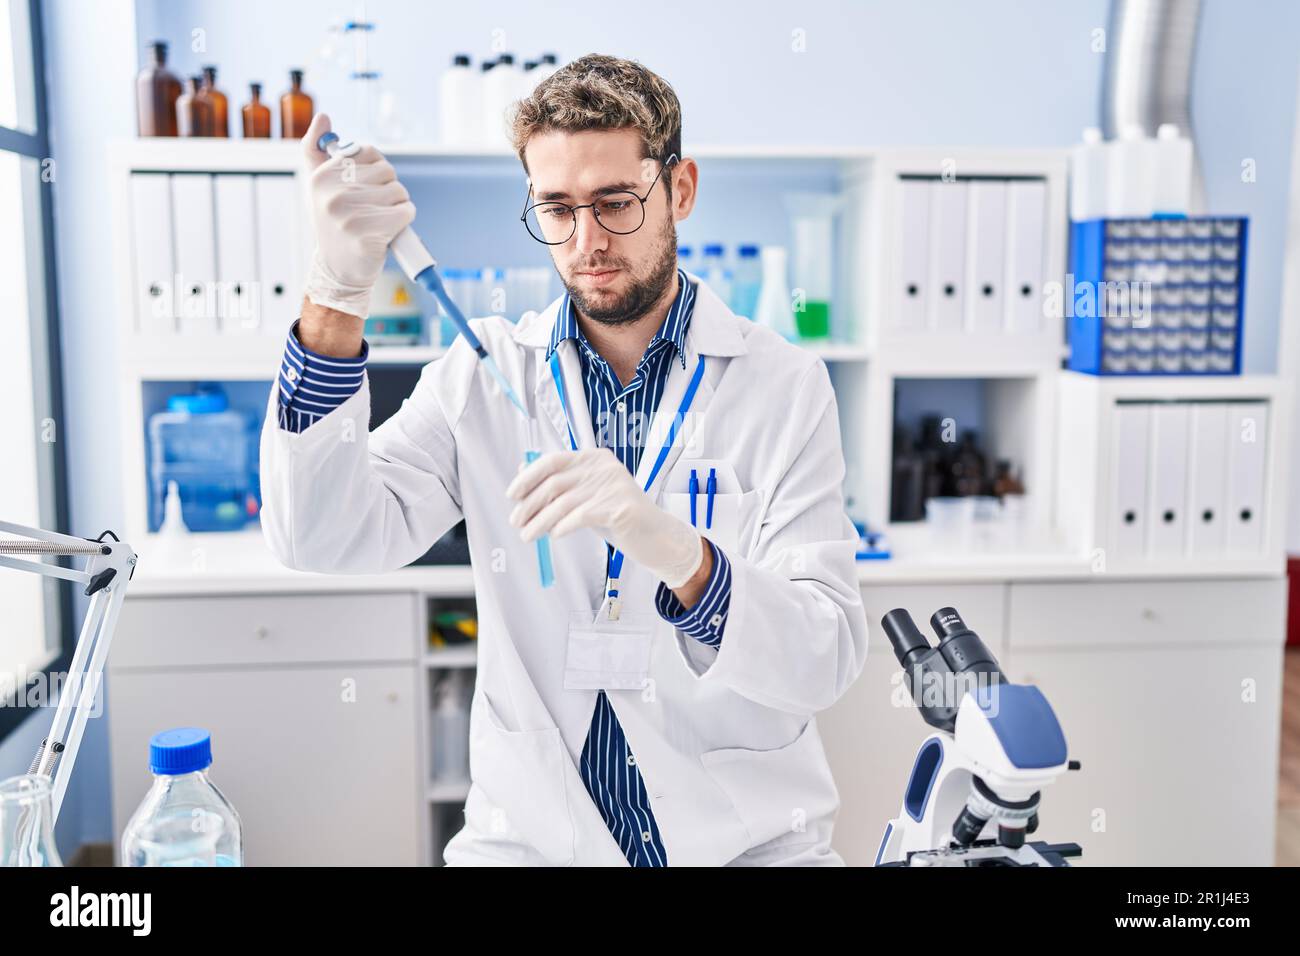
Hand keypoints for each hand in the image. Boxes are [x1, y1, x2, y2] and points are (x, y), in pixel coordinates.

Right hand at [300, 112, 415, 318]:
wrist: (339, 270)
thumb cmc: (336, 225)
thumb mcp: (321, 186)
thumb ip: (318, 151)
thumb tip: (324, 117)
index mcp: (321, 175)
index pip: (369, 152)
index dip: (376, 172)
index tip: (364, 190)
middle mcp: (330, 191)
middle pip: (388, 171)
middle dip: (389, 191)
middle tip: (372, 211)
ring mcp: (347, 212)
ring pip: (399, 192)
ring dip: (397, 208)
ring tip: (378, 223)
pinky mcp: (366, 231)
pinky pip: (406, 212)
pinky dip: (405, 222)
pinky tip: (388, 232)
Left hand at [506, 448, 704, 588]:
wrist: (656, 537)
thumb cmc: (618, 517)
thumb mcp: (587, 496)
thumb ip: (561, 484)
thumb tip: (522, 471)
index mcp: (594, 458)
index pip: (553, 461)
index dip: (528, 477)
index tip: (512, 495)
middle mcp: (603, 467)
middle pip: (554, 483)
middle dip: (530, 505)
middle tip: (517, 522)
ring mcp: (614, 486)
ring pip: (563, 503)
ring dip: (540, 521)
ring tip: (528, 535)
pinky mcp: (621, 507)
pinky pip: (581, 516)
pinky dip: (563, 526)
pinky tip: (555, 535)